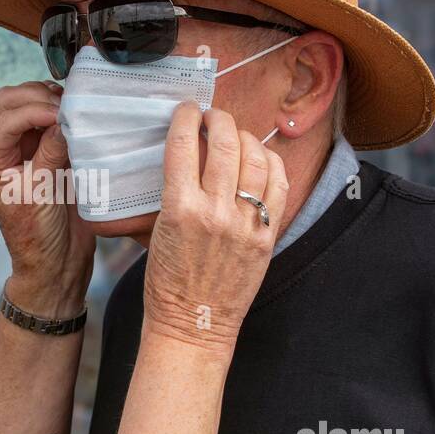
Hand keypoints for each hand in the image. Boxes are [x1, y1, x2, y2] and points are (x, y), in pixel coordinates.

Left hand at [0, 81, 94, 317]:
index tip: (60, 116)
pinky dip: (65, 113)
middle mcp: (5, 150)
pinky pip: (54, 120)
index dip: (34, 110)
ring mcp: (27, 149)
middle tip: (67, 108)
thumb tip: (65, 117)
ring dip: (51, 101)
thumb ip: (51, 151)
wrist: (56, 264)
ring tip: (75, 111)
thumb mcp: (41, 192)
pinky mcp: (50, 152)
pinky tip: (81, 119)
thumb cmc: (39, 237)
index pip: (7, 118)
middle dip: (38, 97)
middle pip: (11, 101)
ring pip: (31, 104)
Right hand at [142, 102, 287, 351]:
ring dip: (244, 136)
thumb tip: (182, 158)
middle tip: (212, 116)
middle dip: (218, 119)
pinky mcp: (267, 236)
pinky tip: (261, 158)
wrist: (193, 324)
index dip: (185, 117)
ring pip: (255, 158)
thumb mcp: (155, 231)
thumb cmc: (166, 282)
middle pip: (224, 143)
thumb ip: (172, 194)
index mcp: (179, 208)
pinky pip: (279, 185)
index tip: (186, 109)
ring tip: (236, 134)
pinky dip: (271, 163)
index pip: (184, 144)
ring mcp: (245, 224)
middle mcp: (215, 211)